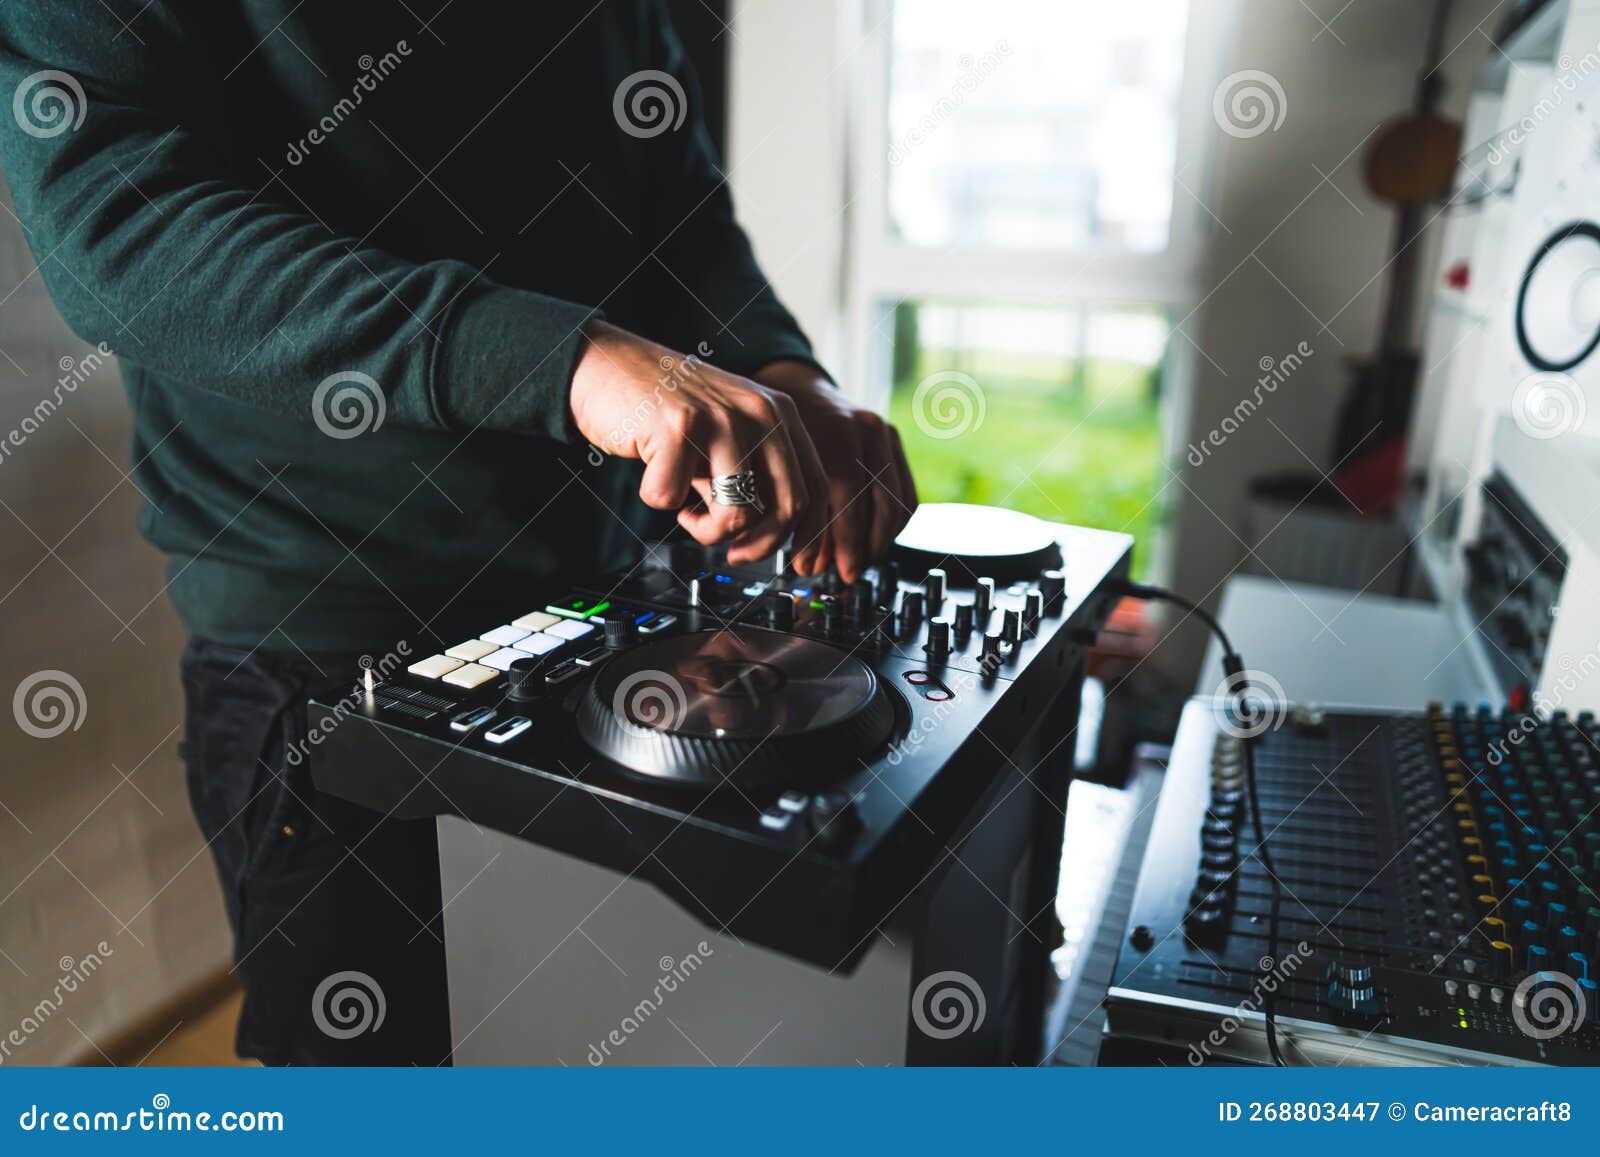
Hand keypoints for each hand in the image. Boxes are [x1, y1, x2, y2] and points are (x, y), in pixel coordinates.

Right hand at [569, 322, 829, 566]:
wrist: (602, 363)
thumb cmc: (661, 406)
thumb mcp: (725, 435)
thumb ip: (754, 474)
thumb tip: (771, 537)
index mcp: (778, 413)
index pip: (817, 488)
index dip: (806, 536)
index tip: (790, 562)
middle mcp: (758, 411)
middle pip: (787, 508)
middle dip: (758, 546)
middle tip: (731, 551)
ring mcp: (719, 417)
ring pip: (739, 515)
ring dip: (707, 532)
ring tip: (688, 513)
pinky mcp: (678, 426)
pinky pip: (673, 499)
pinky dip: (658, 498)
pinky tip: (653, 474)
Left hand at [756, 361, 917, 582]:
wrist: (798, 389)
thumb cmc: (778, 433)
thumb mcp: (777, 468)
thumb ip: (795, 512)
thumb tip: (814, 565)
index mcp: (833, 432)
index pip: (846, 497)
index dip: (843, 541)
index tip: (834, 570)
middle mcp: (865, 429)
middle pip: (879, 503)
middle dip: (865, 548)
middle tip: (848, 573)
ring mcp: (885, 432)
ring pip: (898, 502)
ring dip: (882, 541)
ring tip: (860, 562)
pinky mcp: (896, 441)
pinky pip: (907, 494)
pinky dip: (894, 525)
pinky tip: (875, 541)